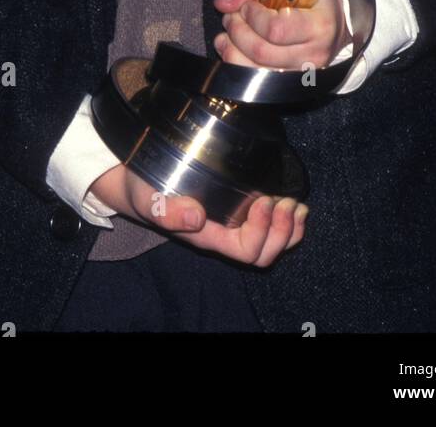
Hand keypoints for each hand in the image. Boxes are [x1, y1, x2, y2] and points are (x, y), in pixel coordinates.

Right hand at [89, 163, 307, 266]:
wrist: (139, 182)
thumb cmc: (145, 191)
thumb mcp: (148, 198)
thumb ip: (165, 210)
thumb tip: (195, 217)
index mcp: (208, 236)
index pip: (245, 250)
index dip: (261, 231)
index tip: (263, 200)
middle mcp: (224, 234)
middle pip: (264, 253)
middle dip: (282, 231)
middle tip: (287, 202)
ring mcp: (233, 224)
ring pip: (272, 244)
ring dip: (291, 227)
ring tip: (296, 204)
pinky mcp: (238, 208)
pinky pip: (271, 226)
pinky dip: (288, 218)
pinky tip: (293, 201)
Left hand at [212, 0, 350, 70]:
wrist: (337, 21)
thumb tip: (223, 2)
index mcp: (319, 25)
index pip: (276, 30)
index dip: (253, 17)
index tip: (248, 5)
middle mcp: (313, 55)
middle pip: (262, 52)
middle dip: (237, 31)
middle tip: (232, 15)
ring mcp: (302, 75)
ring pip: (254, 73)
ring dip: (231, 49)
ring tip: (230, 30)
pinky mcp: (289, 86)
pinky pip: (254, 82)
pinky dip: (235, 64)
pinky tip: (230, 47)